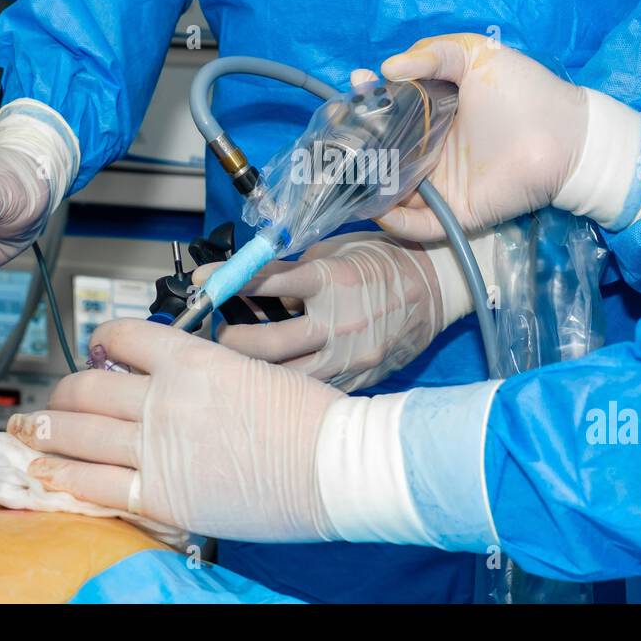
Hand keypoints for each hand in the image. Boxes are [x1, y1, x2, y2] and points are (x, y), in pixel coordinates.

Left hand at [8, 320, 342, 542]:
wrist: (337, 463)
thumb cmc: (313, 419)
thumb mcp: (256, 371)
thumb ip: (210, 374)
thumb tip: (182, 383)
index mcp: (193, 359)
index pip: (124, 336)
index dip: (101, 341)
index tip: (97, 350)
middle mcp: (167, 397)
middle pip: (88, 385)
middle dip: (63, 391)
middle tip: (54, 399)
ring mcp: (160, 447)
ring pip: (79, 431)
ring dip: (47, 430)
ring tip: (30, 431)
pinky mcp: (163, 494)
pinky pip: (95, 482)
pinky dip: (63, 474)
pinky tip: (46, 470)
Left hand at [196, 231, 447, 392]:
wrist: (438, 288)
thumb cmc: (385, 262)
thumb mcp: (338, 251)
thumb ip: (296, 269)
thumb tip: (252, 283)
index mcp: (333, 280)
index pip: (266, 281)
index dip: (227, 281)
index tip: (202, 282)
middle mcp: (339, 322)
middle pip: (265, 342)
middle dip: (230, 339)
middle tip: (217, 333)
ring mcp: (350, 357)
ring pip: (284, 377)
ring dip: (254, 369)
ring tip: (235, 362)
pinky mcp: (358, 380)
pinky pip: (312, 390)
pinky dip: (286, 386)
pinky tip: (268, 381)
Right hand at [368, 33, 588, 240]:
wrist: (564, 134)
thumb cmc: (523, 90)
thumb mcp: (475, 55)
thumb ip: (432, 52)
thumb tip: (386, 68)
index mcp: (429, 115)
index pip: (383, 116)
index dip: (362, 108)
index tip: (349, 96)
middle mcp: (429, 150)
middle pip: (379, 156)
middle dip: (354, 151)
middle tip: (338, 139)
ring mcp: (440, 184)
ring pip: (391, 193)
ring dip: (367, 188)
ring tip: (348, 176)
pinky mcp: (456, 211)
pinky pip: (419, 226)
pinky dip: (396, 222)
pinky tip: (381, 207)